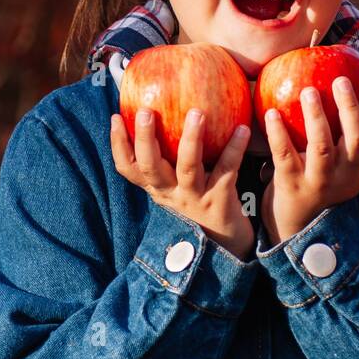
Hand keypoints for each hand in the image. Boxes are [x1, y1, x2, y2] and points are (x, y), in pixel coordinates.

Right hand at [110, 107, 254, 259]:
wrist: (228, 246)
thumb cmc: (202, 205)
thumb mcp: (178, 188)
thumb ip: (170, 160)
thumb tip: (168, 115)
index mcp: (158, 189)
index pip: (128, 169)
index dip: (118, 144)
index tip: (116, 117)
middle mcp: (171, 194)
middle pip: (150, 168)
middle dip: (145, 139)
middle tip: (146, 112)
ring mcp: (195, 199)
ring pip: (187, 168)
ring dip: (191, 139)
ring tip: (197, 113)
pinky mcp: (219, 201)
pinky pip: (226, 171)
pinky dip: (234, 149)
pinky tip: (242, 129)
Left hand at [261, 77, 358, 246]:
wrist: (296, 224)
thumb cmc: (320, 179)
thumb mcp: (342, 164)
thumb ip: (345, 133)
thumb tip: (344, 83)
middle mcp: (346, 176)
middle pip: (357, 140)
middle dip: (350, 108)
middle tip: (340, 80)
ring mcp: (320, 182)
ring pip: (322, 147)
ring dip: (316, 117)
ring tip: (309, 91)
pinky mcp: (292, 186)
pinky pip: (284, 155)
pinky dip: (278, 133)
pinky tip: (271, 112)